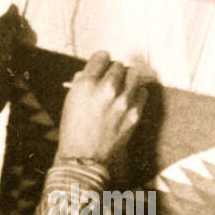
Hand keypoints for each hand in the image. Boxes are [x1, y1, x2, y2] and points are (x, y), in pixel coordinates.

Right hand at [55, 52, 148, 167]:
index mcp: (87, 83)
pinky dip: (137, 94)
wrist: (84, 158)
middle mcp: (106, 89)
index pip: (102, 56)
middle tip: (111, 81)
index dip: (101, 62)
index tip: (101, 67)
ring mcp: (123, 101)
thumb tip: (93, 71)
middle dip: (114, 71)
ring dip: (128, 79)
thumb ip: (83, 82)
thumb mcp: (71, 100)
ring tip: (123, 88)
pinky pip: (143, 92)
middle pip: (119, 65)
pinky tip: (129, 100)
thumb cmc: (73, 130)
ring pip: (134, 74)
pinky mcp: (135, 113)